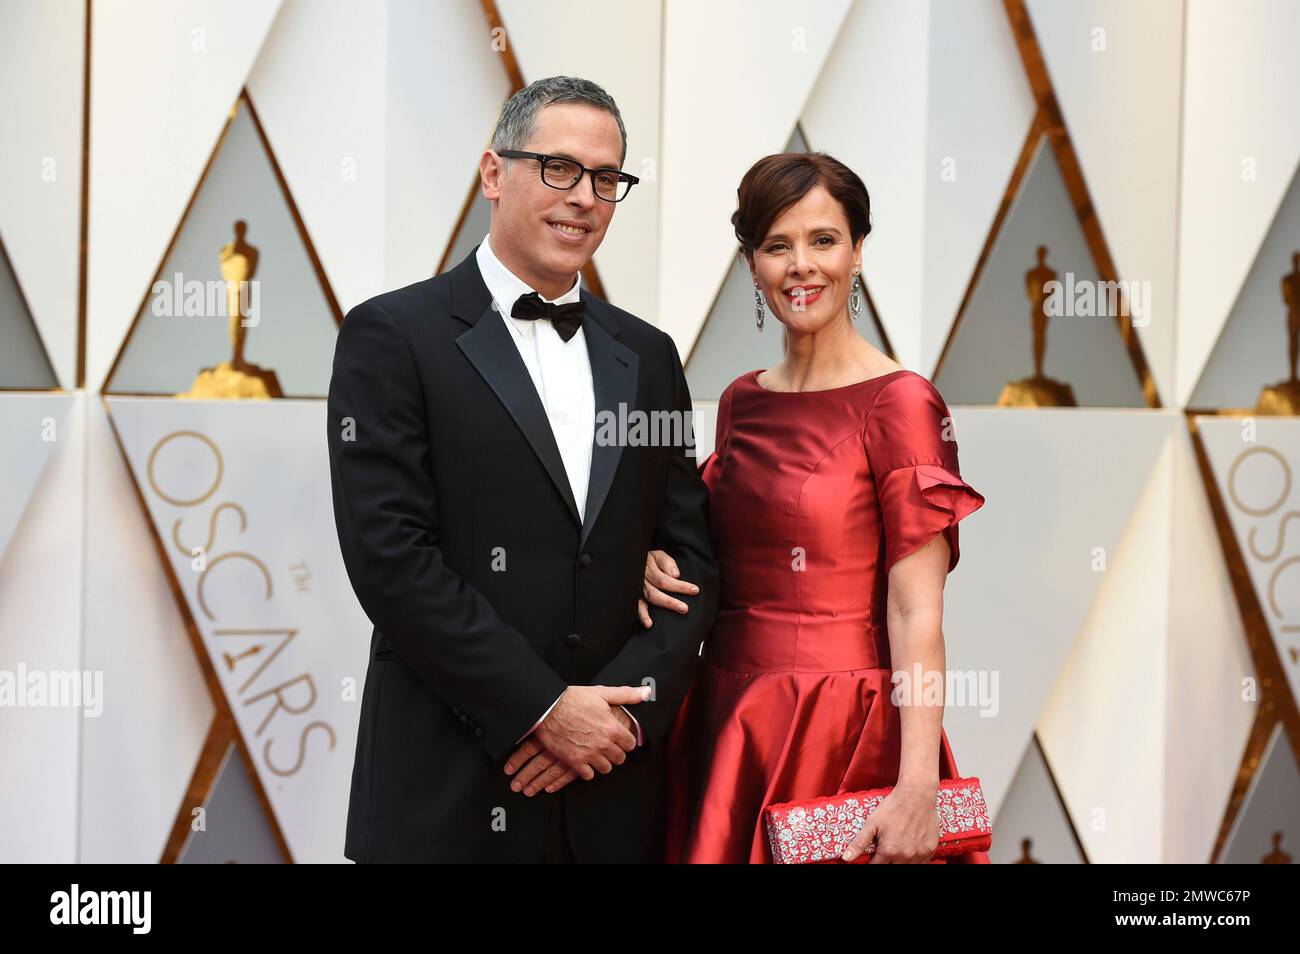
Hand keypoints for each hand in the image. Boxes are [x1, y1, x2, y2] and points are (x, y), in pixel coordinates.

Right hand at [532, 685, 646, 780]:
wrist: (547, 708)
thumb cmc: (572, 699)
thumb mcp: (601, 693)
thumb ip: (626, 695)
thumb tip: (646, 693)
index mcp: (612, 727)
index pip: (630, 743)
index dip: (626, 741)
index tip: (620, 739)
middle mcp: (603, 743)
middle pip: (620, 758)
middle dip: (616, 752)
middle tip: (608, 747)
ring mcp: (589, 754)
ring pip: (606, 768)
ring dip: (603, 762)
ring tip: (597, 754)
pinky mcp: (574, 761)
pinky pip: (588, 775)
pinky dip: (587, 770)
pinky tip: (585, 761)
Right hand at [636, 549, 698, 627]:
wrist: (630, 562)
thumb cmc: (649, 560)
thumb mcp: (658, 555)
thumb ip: (667, 563)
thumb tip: (675, 575)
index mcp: (650, 567)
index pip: (666, 579)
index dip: (680, 586)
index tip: (695, 590)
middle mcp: (643, 578)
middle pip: (658, 590)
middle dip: (672, 600)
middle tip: (685, 608)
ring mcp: (637, 588)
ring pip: (650, 597)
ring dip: (663, 605)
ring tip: (675, 613)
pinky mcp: (633, 597)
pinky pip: (636, 607)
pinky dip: (642, 615)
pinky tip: (649, 624)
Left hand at [841, 784, 939, 863]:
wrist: (917, 795)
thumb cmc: (893, 807)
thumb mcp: (872, 823)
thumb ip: (859, 843)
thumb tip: (846, 858)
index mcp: (889, 850)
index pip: (876, 867)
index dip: (873, 861)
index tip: (873, 855)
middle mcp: (905, 856)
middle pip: (892, 868)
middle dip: (886, 861)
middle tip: (887, 847)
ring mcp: (920, 854)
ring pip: (907, 867)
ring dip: (900, 861)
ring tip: (897, 846)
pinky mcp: (930, 850)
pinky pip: (922, 862)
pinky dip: (914, 859)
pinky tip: (910, 848)